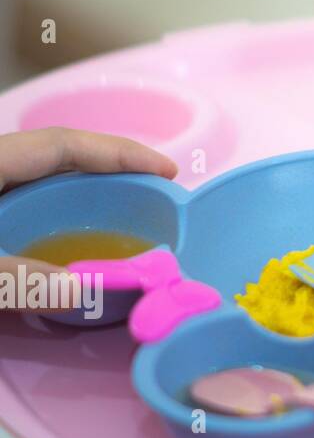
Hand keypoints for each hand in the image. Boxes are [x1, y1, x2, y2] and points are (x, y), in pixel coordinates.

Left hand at [0, 128, 177, 311]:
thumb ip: (21, 280)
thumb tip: (87, 292)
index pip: (66, 144)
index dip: (120, 153)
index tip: (168, 171)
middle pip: (58, 158)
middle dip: (109, 170)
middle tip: (157, 191)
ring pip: (39, 181)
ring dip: (82, 195)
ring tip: (124, 212)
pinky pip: (24, 203)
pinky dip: (53, 215)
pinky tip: (68, 237)